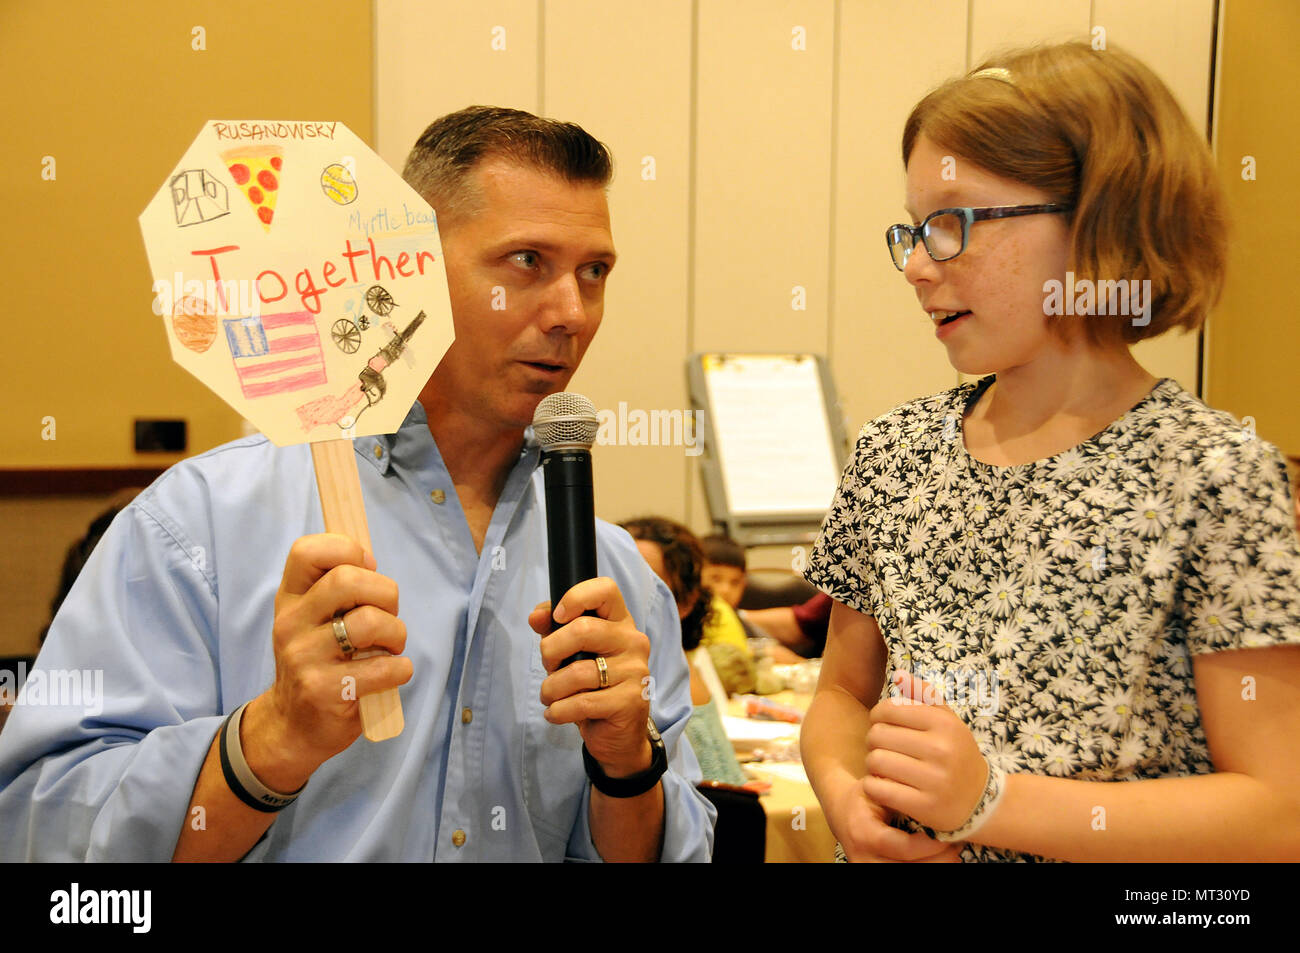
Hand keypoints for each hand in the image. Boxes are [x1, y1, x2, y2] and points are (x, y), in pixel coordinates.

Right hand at [243, 534, 412, 791]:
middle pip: (348, 580)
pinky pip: (384, 667)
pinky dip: (401, 669)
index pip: (307, 551)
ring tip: (390, 647)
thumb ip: (334, 588)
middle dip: (386, 593)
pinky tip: (391, 674)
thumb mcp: (310, 620)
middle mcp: (290, 624)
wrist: (292, 727)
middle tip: (387, 615)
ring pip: (370, 622)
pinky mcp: (325, 691)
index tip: (367, 570)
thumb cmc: (317, 663)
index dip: (347, 550)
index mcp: (289, 599)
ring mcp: (304, 658)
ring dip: (396, 633)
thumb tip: (369, 560)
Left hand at [529, 578, 652, 778]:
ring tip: (550, 697)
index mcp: (620, 622)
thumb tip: (536, 616)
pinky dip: (559, 711)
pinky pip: (582, 703)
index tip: (558, 616)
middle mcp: (633, 641)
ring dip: (551, 688)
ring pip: (578, 672)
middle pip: (583, 630)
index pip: (606, 589)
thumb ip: (553, 630)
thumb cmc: (592, 687)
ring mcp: (635, 672)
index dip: (576, 597)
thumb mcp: (571, 654)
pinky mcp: (631, 702)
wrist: (619, 734)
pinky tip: (556, 713)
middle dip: (550, 652)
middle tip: (549, 668)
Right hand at [823, 771, 960, 861]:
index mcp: (863, 833)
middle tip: (956, 847)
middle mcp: (862, 857)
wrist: (841, 810)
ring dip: (933, 866)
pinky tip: (936, 859)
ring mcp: (865, 869)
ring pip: (907, 875)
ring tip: (951, 854)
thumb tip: (937, 799)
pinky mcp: (871, 873)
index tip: (947, 835)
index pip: (903, 848)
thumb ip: (900, 794)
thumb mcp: (878, 788)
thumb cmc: (864, 795)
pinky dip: (923, 866)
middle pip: (907, 869)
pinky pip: (902, 874)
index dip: (930, 846)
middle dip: (937, 861)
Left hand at [862, 670, 987, 832]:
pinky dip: (873, 785)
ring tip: (883, 765)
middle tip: (883, 747)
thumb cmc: (956, 753)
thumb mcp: (948, 720)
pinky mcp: (924, 806)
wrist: (980, 801)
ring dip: (873, 764)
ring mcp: (933, 780)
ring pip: (875, 761)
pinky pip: (878, 788)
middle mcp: (940, 750)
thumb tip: (898, 674)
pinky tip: (883, 783)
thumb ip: (924, 694)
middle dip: (874, 740)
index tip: (882, 724)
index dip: (877, 715)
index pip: (888, 709)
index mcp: (944, 724)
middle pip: (878, 735)